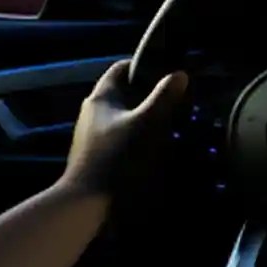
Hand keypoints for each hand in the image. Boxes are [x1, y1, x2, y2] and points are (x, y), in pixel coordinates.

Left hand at [59, 60, 188, 195]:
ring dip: (142, 116)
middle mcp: (92, 112)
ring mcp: (91, 135)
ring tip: (168, 123)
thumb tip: (180, 74)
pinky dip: (135, 135)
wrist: (87, 201)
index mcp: (101, 98)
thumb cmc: (117, 157)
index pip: (120, 68)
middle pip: (122, 93)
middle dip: (146, 93)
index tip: (166, 71)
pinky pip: (119, 135)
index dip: (142, 65)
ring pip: (121, 115)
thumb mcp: (147, 124)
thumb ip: (163, 97)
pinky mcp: (94, 154)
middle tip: (173, 98)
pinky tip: (152, 147)